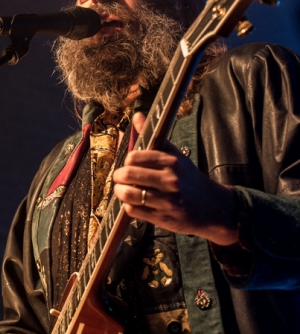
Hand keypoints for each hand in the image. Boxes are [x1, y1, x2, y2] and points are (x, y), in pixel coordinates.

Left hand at [112, 112, 238, 245]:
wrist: (214, 208)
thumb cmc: (189, 179)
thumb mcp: (175, 156)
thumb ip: (153, 138)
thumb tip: (137, 115)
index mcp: (172, 162)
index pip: (134, 157)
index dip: (128, 161)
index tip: (130, 164)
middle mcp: (170, 180)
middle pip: (128, 174)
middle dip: (119, 176)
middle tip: (122, 177)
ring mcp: (167, 201)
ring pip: (128, 194)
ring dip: (120, 192)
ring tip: (124, 190)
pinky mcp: (163, 218)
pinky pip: (133, 210)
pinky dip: (129, 206)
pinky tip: (135, 203)